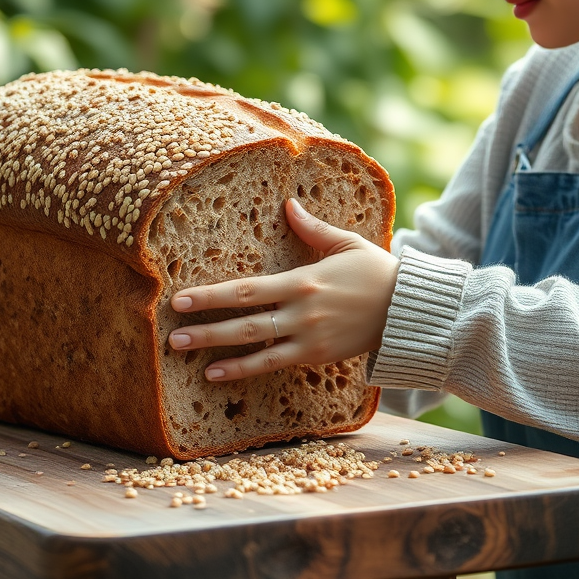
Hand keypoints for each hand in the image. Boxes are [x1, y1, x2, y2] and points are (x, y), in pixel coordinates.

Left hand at [168, 197, 398, 381]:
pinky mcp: (317, 356)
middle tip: (171, 335)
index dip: (212, 295)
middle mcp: (302, 311)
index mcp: (304, 280)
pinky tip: (217, 374)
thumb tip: (287, 204)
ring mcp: (309, 337)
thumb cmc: (376, 272)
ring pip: (255, 347)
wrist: (407, 309)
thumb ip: (312, 228)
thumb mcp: (346, 243)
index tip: (182, 298)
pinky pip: (274, 363)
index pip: (248, 289)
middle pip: (244, 321)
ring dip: (218, 351)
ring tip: (186, 355)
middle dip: (206, 328)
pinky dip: (244, 370)